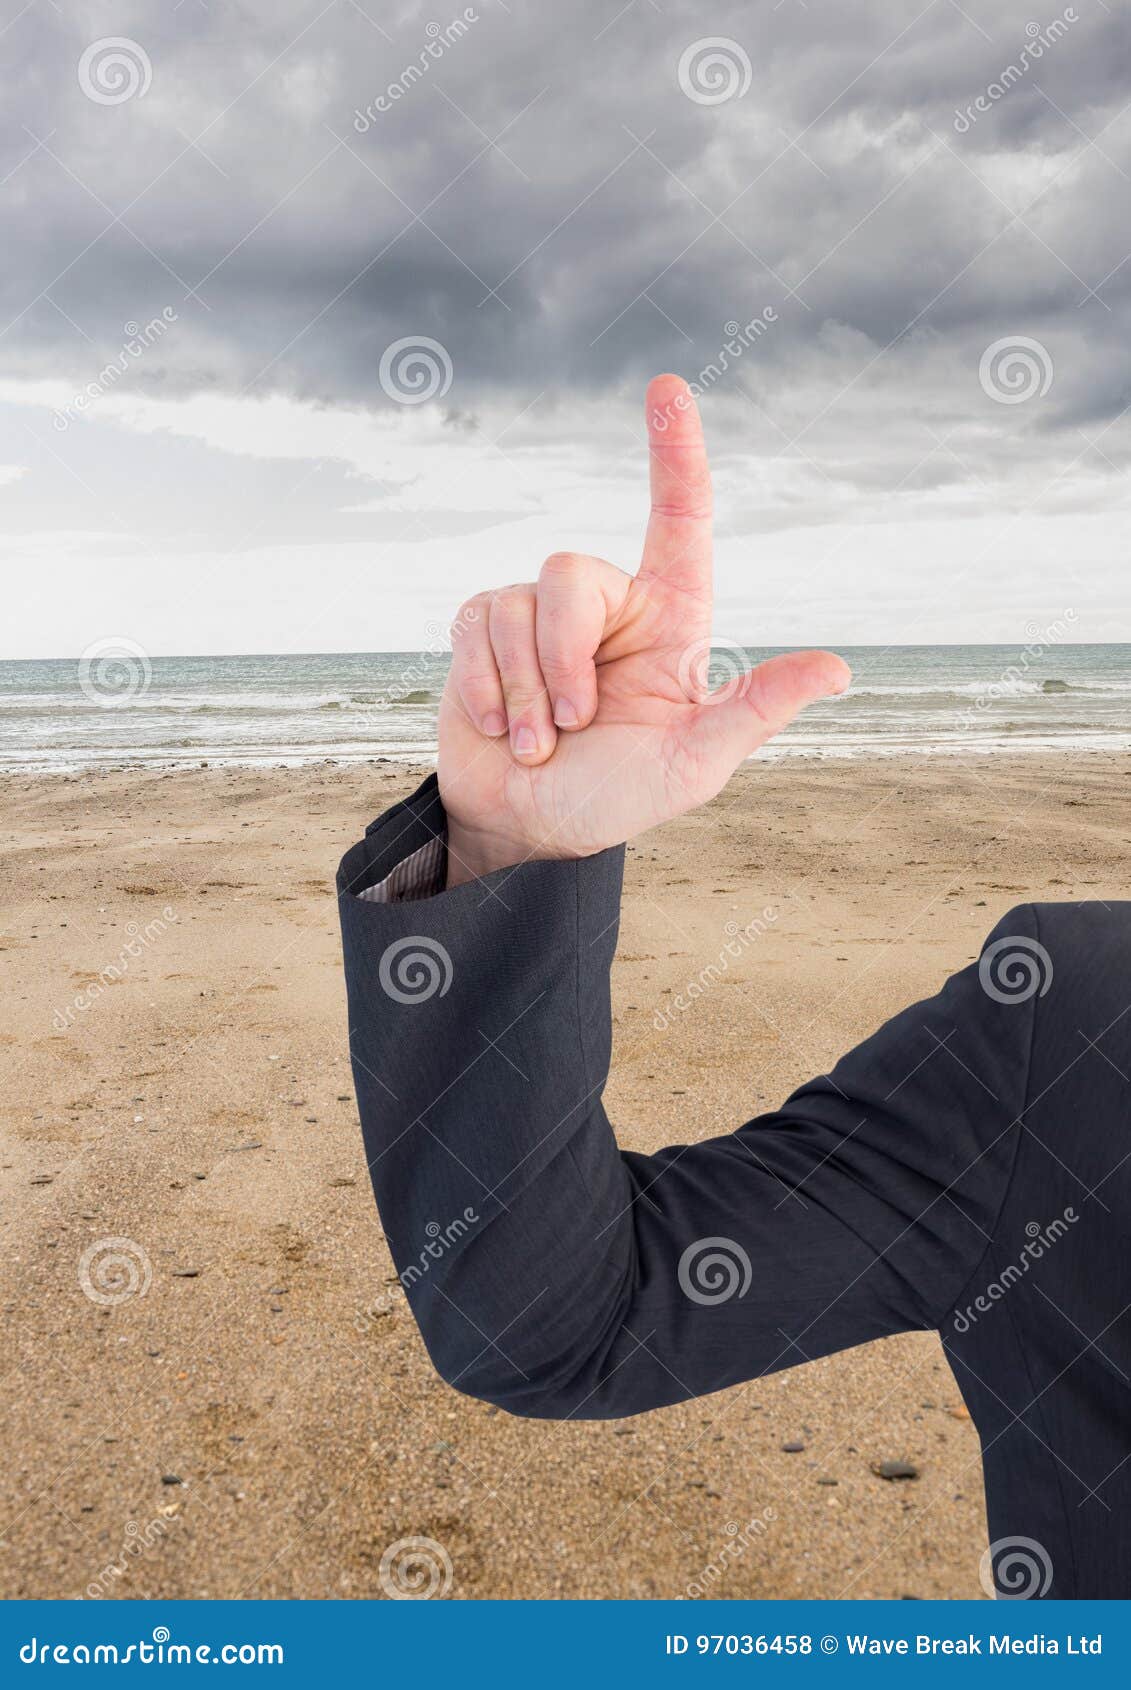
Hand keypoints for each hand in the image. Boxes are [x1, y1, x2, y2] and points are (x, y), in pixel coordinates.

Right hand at [437, 374, 849, 887]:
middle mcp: (608, 603)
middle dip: (561, 661)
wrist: (531, 827)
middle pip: (569, 572)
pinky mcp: (485, 629)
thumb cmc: (619, 794)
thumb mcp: (695, 764)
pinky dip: (485, 688)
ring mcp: (541, 613)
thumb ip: (753, 711)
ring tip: (540, 745)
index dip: (675, 452)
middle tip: (573, 728)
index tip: (667, 388)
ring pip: (517, 605)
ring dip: (525, 693)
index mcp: (670, 618)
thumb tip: (838, 671)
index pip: (679, 519)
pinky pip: (474, 625)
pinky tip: (501, 729)